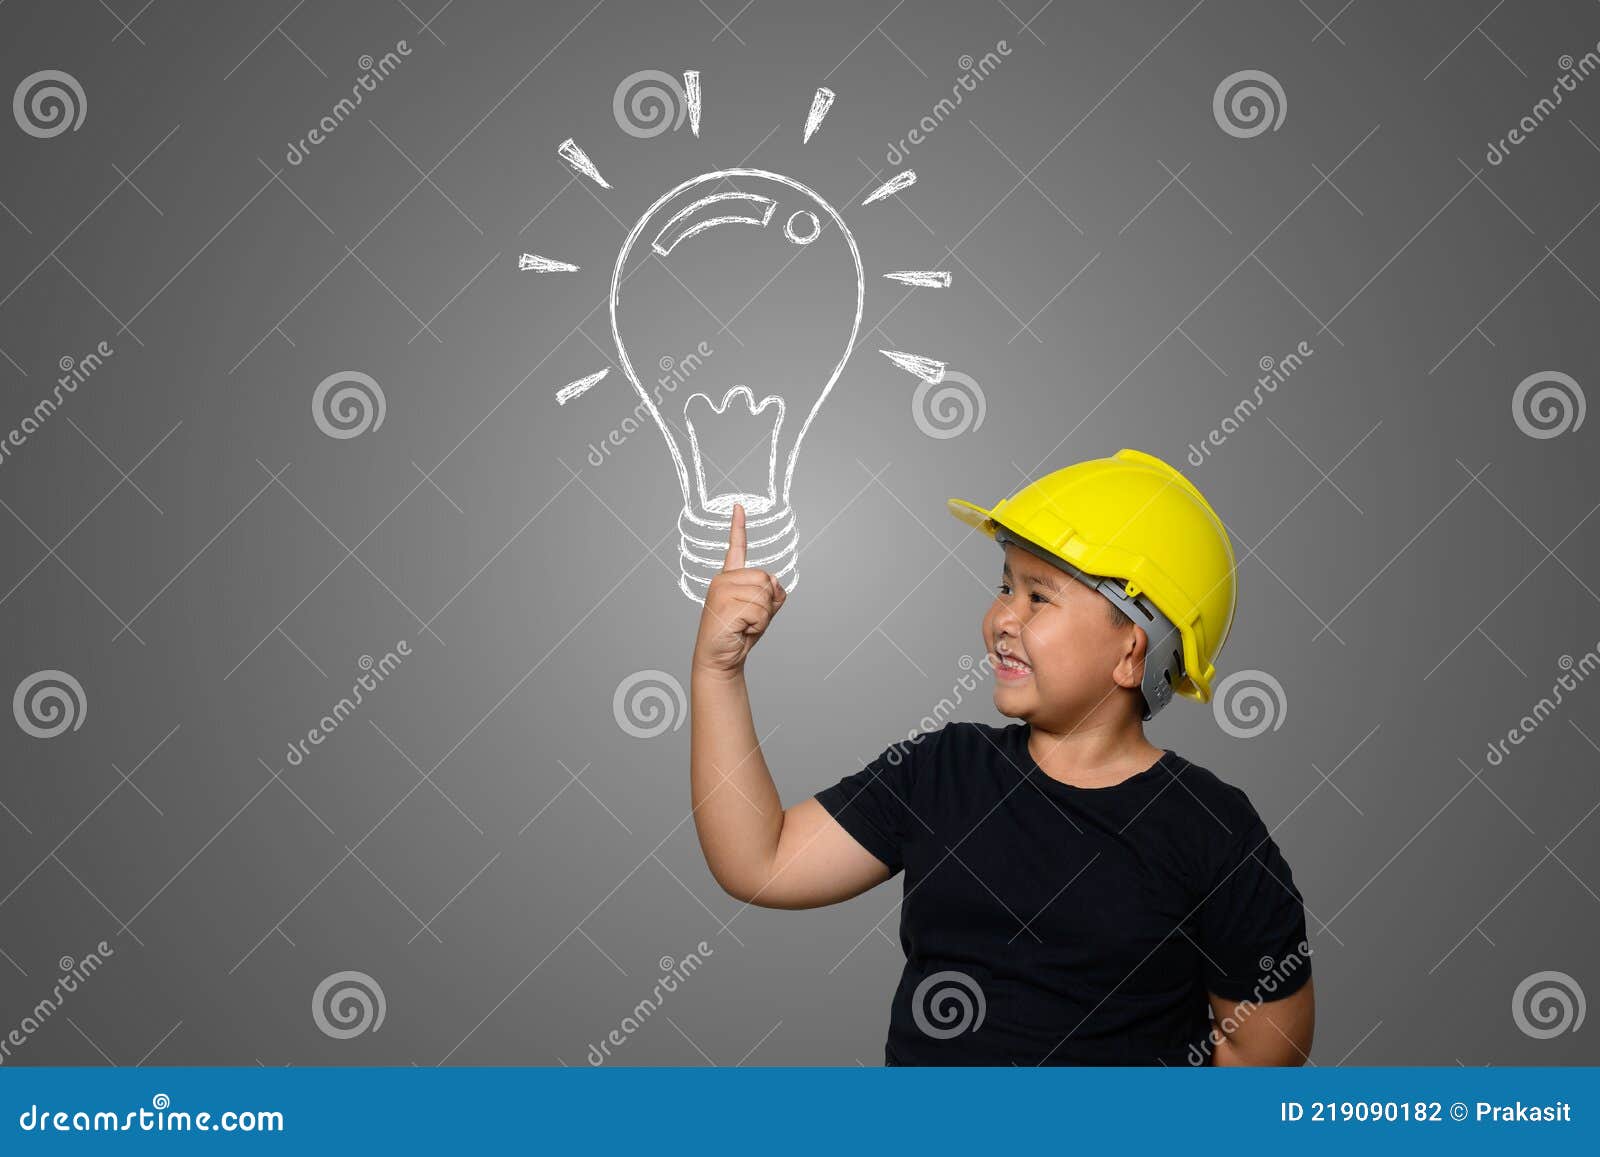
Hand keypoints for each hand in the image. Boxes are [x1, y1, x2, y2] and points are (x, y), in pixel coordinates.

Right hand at [692, 503, 787, 676]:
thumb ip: (771, 594)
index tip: (739, 506)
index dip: (738, 527)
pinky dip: (758, 625)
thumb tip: (775, 584)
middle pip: (766, 578)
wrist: (720, 659)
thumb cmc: (739, 635)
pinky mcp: (724, 604)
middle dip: (767, 603)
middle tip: (750, 619)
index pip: (736, 548)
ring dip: (763, 616)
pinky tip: (741, 630)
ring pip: (764, 595)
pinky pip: (759, 610)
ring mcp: (721, 590)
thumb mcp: (761, 611)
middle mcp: (723, 580)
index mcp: (729, 578)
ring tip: (744, 626)